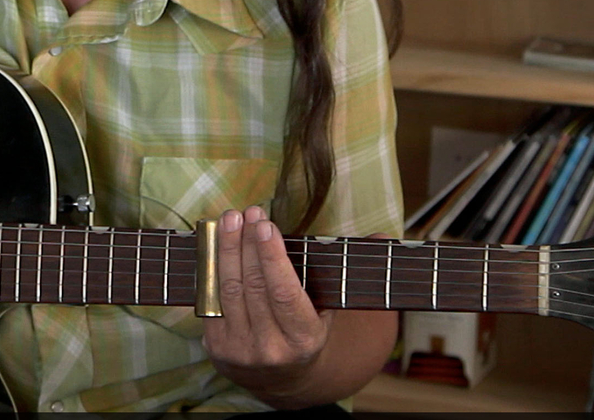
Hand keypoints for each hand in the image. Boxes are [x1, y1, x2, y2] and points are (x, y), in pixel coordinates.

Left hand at [202, 206, 331, 407]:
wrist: (282, 380)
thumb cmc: (307, 332)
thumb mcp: (329, 310)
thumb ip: (346, 274)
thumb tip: (383, 238)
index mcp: (303, 339)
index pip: (284, 293)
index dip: (272, 256)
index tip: (266, 225)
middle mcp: (271, 348)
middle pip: (254, 286)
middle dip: (248, 243)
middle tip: (249, 213)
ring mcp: (241, 350)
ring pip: (229, 289)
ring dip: (226, 249)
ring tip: (230, 219)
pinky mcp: (217, 348)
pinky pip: (211, 300)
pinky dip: (211, 268)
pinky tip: (214, 244)